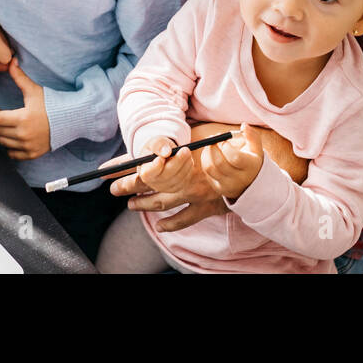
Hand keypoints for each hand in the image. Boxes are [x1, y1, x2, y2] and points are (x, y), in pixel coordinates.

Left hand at [0, 58, 50, 160]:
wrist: (71, 119)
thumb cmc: (53, 103)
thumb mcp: (34, 90)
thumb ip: (20, 77)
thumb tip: (11, 62)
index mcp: (23, 118)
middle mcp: (24, 134)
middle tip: (1, 116)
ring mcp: (28, 146)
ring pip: (4, 142)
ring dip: (3, 134)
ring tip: (9, 126)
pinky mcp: (33, 153)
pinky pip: (13, 154)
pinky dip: (11, 147)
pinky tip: (15, 137)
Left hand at [109, 139, 229, 231]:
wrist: (254, 170)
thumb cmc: (230, 147)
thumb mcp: (207, 136)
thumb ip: (180, 140)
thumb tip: (159, 148)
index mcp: (182, 160)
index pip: (146, 165)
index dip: (126, 168)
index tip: (107, 172)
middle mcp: (184, 180)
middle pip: (149, 186)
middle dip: (129, 186)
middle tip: (113, 190)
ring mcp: (193, 196)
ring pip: (162, 204)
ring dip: (144, 204)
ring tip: (131, 205)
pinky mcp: (205, 207)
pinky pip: (184, 219)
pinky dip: (171, 224)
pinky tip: (160, 227)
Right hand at [135, 138, 194, 194]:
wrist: (163, 157)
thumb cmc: (157, 149)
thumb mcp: (154, 143)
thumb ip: (158, 145)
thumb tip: (166, 152)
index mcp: (145, 171)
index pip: (148, 173)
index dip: (155, 167)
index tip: (162, 157)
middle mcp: (154, 182)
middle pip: (167, 175)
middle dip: (178, 161)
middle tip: (185, 149)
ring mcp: (166, 187)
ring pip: (178, 177)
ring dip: (185, 163)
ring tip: (186, 150)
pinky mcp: (177, 188)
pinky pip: (185, 179)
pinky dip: (188, 168)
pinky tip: (188, 159)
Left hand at [201, 124, 264, 202]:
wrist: (251, 181)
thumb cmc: (251, 159)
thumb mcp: (256, 148)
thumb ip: (252, 135)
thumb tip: (244, 126)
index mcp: (250, 167)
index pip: (235, 157)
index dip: (225, 146)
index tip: (224, 138)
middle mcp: (239, 179)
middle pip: (219, 163)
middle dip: (213, 147)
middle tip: (213, 138)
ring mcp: (228, 185)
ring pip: (210, 167)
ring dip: (207, 152)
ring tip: (210, 144)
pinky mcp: (218, 187)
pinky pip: (207, 172)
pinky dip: (205, 159)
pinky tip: (210, 153)